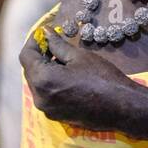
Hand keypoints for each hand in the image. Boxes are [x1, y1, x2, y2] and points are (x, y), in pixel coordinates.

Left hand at [20, 27, 134, 129]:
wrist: (121, 108)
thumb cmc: (101, 77)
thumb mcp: (79, 56)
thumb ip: (57, 44)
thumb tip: (46, 32)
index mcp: (43, 80)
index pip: (26, 56)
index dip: (33, 41)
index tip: (44, 32)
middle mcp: (39, 97)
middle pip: (29, 71)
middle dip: (38, 55)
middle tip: (52, 42)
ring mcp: (47, 109)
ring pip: (37, 83)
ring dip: (44, 68)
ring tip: (60, 56)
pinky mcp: (56, 116)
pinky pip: (46, 94)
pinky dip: (50, 81)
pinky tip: (64, 73)